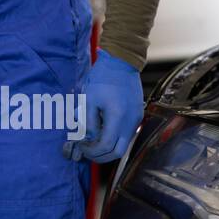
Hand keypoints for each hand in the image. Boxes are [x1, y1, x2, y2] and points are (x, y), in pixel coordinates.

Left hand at [62, 48, 143, 162]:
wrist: (122, 62)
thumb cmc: (103, 78)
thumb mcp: (89, 99)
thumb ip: (89, 122)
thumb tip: (87, 138)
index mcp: (118, 118)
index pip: (106, 146)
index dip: (92, 151)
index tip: (82, 147)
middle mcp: (130, 122)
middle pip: (119, 152)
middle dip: (102, 156)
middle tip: (88, 151)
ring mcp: (136, 119)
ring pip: (124, 145)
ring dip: (109, 148)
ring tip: (94, 143)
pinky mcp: (137, 116)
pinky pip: (127, 135)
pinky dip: (115, 139)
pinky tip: (103, 132)